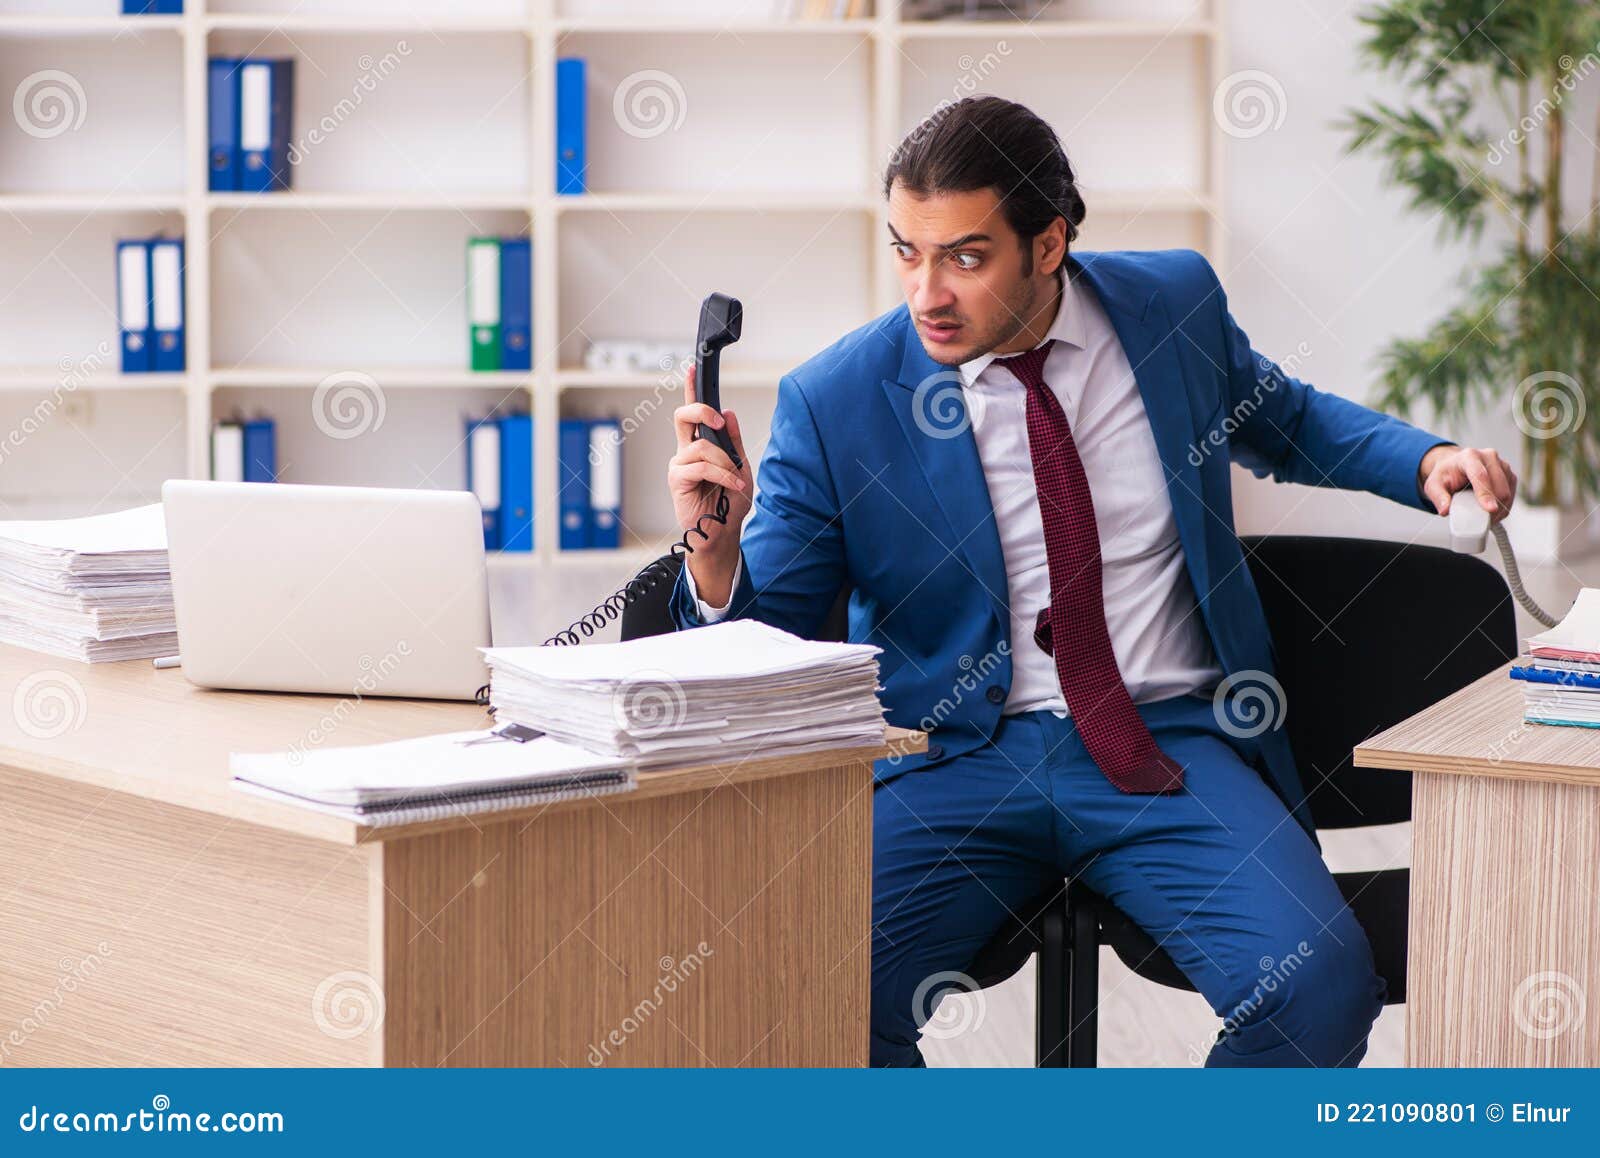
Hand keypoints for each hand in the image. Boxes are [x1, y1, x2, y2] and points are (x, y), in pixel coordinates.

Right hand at [669, 365, 753, 603]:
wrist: (723, 534)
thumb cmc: (729, 503)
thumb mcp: (740, 467)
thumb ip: (733, 441)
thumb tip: (728, 413)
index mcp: (700, 445)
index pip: (692, 413)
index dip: (690, 389)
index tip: (692, 367)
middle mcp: (685, 451)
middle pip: (684, 416)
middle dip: (702, 411)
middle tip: (719, 422)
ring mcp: (679, 465)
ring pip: (701, 445)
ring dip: (724, 462)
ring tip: (735, 479)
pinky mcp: (677, 479)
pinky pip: (701, 466)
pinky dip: (721, 474)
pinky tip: (732, 485)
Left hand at [1419, 444, 1516, 522]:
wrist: (1455, 466)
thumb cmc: (1445, 475)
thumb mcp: (1433, 485)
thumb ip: (1438, 497)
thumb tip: (1445, 510)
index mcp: (1469, 457)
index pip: (1480, 476)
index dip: (1486, 494)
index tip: (1490, 509)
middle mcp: (1489, 457)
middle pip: (1498, 486)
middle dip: (1493, 507)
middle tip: (1481, 522)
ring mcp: (1502, 465)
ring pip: (1507, 492)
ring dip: (1499, 509)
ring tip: (1485, 519)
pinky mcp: (1509, 474)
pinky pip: (1512, 494)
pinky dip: (1503, 507)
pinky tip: (1492, 513)